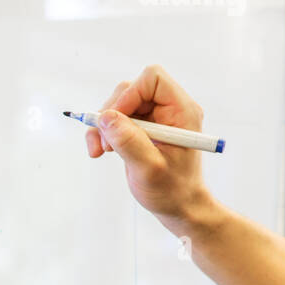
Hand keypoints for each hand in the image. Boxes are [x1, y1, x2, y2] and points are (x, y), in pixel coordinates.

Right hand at [87, 65, 212, 225]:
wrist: (178, 206)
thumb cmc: (172, 190)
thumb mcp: (149, 168)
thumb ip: (129, 141)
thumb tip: (106, 116)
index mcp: (183, 111)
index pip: (153, 78)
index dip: (130, 93)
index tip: (116, 119)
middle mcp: (171, 109)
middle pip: (131, 89)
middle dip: (111, 113)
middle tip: (103, 142)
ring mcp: (156, 118)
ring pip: (119, 103)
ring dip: (103, 125)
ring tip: (101, 150)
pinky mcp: (143, 127)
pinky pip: (116, 117)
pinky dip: (103, 132)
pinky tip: (101, 151)